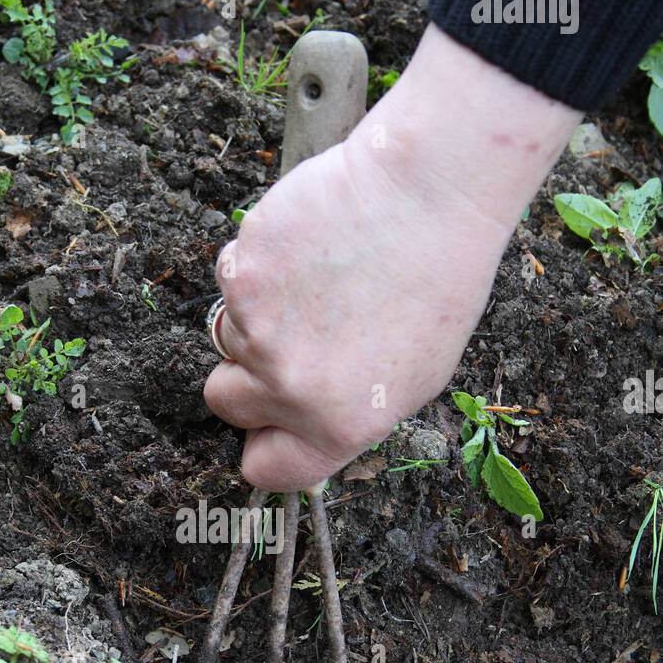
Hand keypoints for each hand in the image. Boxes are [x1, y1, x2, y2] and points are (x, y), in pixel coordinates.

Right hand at [204, 25, 580, 492]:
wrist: (428, 192)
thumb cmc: (437, 280)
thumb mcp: (412, 377)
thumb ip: (344, 413)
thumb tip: (300, 432)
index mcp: (339, 425)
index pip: (266, 470)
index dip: (262, 446)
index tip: (266, 427)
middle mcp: (292, 389)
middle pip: (225, 401)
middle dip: (246, 375)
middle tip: (290, 337)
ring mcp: (259, 332)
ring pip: (227, 335)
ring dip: (257, 312)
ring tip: (318, 278)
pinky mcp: (241, 275)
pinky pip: (229, 279)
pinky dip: (257, 264)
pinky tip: (307, 246)